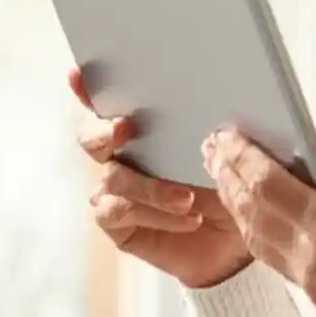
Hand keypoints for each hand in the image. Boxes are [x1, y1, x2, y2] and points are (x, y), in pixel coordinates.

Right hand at [70, 67, 251, 287]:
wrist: (236, 241)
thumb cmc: (230, 188)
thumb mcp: (232, 155)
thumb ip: (221, 130)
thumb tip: (226, 112)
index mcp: (147, 131)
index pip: (111, 103)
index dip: (89, 88)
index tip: (78, 75)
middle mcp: (124, 157)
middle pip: (91, 137)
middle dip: (102, 131)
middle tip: (124, 129)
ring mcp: (118, 191)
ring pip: (111, 179)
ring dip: (151, 188)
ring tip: (189, 200)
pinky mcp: (119, 224)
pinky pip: (119, 212)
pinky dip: (155, 214)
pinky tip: (188, 219)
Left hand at [203, 126, 315, 316]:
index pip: (271, 185)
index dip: (244, 157)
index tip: (227, 134)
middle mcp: (313, 257)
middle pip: (253, 210)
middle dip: (228, 174)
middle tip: (211, 145)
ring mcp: (311, 279)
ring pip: (255, 235)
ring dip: (234, 201)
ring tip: (221, 173)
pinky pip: (269, 255)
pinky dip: (252, 227)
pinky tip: (253, 214)